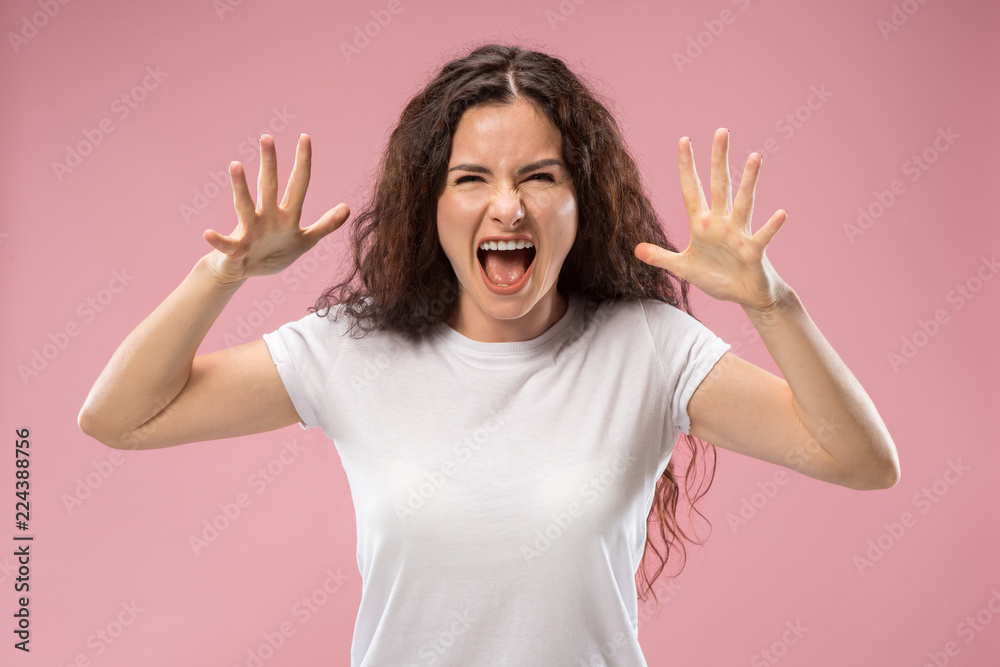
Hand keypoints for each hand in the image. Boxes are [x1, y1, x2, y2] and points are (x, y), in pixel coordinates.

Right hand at [203, 133, 349, 284]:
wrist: (244, 272)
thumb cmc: (274, 253)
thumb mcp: (305, 241)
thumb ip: (325, 225)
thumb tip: (348, 207)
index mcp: (286, 216)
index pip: (297, 185)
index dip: (302, 163)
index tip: (304, 137)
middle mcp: (267, 217)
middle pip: (269, 187)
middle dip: (269, 164)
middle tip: (267, 137)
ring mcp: (250, 231)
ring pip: (245, 207)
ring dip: (240, 187)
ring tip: (235, 165)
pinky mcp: (235, 249)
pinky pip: (226, 244)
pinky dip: (217, 239)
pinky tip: (208, 232)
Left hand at [634, 128, 788, 311]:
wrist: (744, 296)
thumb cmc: (716, 277)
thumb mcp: (682, 268)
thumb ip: (661, 257)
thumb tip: (636, 249)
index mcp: (701, 224)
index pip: (691, 190)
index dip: (687, 166)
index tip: (684, 140)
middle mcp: (721, 223)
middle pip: (719, 186)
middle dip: (718, 160)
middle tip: (721, 131)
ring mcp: (738, 235)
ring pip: (744, 203)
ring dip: (749, 181)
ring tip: (755, 157)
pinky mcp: (753, 251)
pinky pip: (762, 237)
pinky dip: (771, 227)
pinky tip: (781, 214)